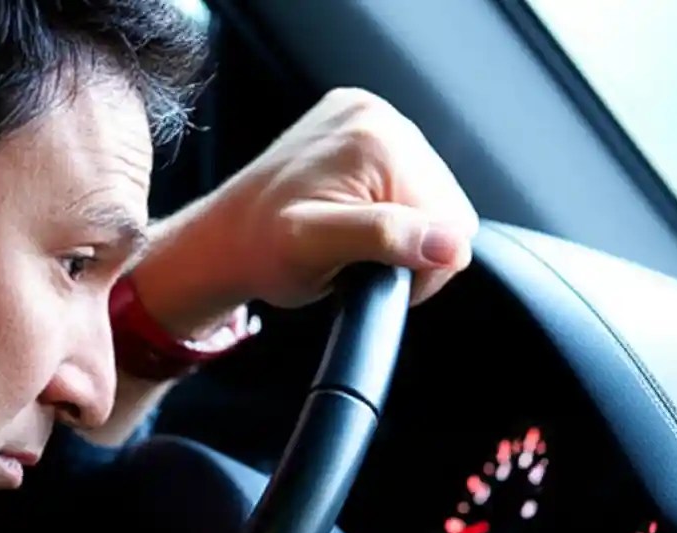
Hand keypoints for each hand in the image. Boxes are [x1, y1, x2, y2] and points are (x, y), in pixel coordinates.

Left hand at [135, 88, 478, 334]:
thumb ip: (384, 238)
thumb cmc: (260, 249)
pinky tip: (348, 215)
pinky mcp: (360, 125)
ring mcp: (367, 115)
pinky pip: (405, 177)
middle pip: (442, 205)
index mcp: (376, 140)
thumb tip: (448, 242)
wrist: (223, 238)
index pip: (453, 219)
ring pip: (427, 195)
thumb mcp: (316, 251)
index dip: (422, 264)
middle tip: (354, 257)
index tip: (374, 272)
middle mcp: (375, 116)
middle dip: (408, 244)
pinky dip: (385, 206)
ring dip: (397, 226)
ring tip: (347, 237)